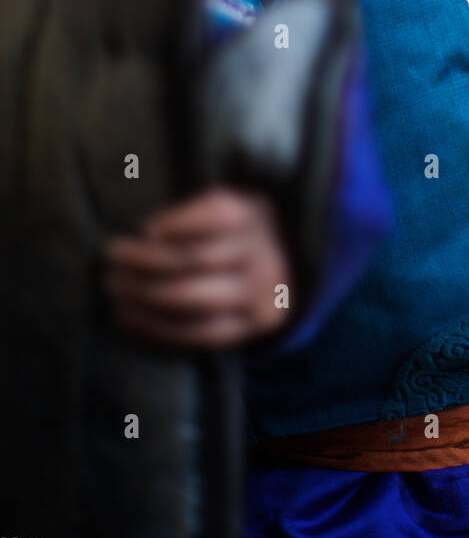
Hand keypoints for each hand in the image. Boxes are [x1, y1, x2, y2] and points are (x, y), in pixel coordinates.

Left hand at [102, 185, 293, 347]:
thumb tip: (142, 235)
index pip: (215, 216)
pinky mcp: (250, 327)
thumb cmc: (240, 228)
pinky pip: (199, 335)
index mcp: (254, 214)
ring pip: (193, 302)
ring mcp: (258, 295)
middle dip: (145, 261)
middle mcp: (261, 255)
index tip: (142, 227)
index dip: (176, 223)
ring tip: (113, 291)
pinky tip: (127, 319)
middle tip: (110, 258)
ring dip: (143, 298)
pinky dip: (157, 329)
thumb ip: (194, 213)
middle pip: (196, 260)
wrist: (290, 266)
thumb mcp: (231, 202)